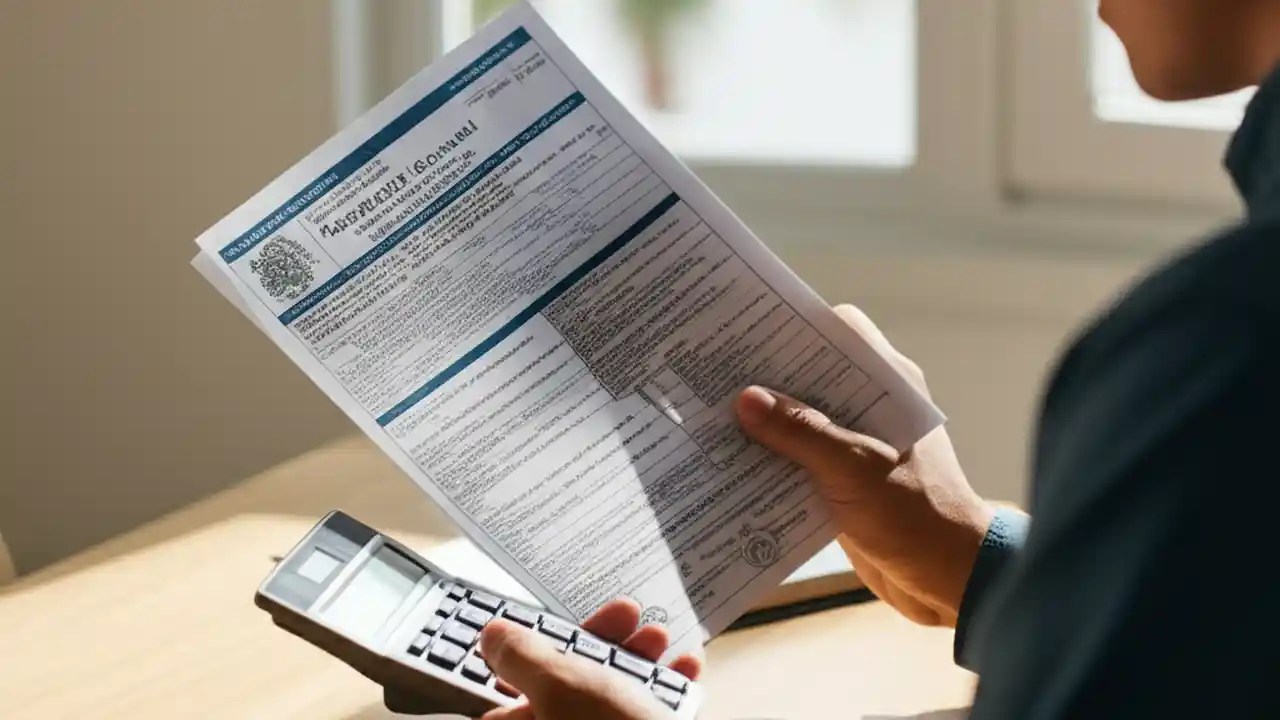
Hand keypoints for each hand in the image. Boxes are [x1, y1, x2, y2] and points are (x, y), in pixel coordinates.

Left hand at [478, 598, 702, 718]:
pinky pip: (648, 715)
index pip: (506, 697)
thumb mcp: (562, 685)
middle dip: (598, 644)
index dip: (529, 653)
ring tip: (658, 638)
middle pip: (567, 689)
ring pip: (612, 698)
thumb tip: (493, 637)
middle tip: (625, 617)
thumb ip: (523, 656)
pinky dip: (668, 688)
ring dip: (638, 658)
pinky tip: (685, 667)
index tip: (551, 622)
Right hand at [735, 304, 993, 626]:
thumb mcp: (854, 469)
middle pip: (811, 377)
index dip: (797, 325)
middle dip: (765, 378)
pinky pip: (797, 462)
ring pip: (800, 422)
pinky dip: (769, 463)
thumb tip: (745, 398)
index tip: (748, 327)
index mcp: (890, 387)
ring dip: (762, 425)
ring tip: (708, 418)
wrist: (949, 581)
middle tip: (711, 374)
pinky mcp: (842, 483)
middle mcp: (872, 408)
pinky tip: (729, 467)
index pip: (842, 331)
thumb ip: (801, 432)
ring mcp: (856, 446)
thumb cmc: (916, 515)